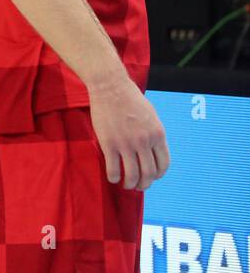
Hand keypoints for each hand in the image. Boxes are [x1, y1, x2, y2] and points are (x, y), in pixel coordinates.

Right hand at [88, 72, 169, 190]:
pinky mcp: (109, 143)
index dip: (158, 175)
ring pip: (132, 174)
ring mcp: (126, 143)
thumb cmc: (130, 98)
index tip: (151, 177)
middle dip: (144, 184)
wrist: (110, 87)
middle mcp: (144, 142)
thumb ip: (154, 133)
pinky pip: (113, 168)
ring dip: (130, 184)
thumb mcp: (151, 116)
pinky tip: (112, 177)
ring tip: (126, 184)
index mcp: (158, 135)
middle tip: (138, 185)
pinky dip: (114, 177)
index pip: (163, 164)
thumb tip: (153, 150)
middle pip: (149, 173)